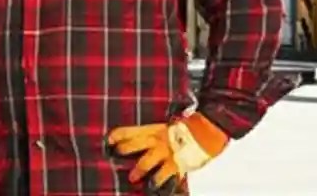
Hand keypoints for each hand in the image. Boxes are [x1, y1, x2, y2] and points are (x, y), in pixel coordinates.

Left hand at [107, 112, 229, 188]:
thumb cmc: (187, 130)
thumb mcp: (167, 128)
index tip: (108, 140)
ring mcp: (166, 152)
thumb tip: (140, 142)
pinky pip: (164, 175)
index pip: (130, 130)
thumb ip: (154, 135)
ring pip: (146, 162)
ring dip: (139, 170)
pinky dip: (158, 183)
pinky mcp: (177, 164)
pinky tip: (154, 188)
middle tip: (115, 156)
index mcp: (154, 129)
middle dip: (124, 150)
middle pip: (134, 145)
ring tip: (132, 178)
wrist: (208, 131)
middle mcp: (157, 140)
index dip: (118, 135)